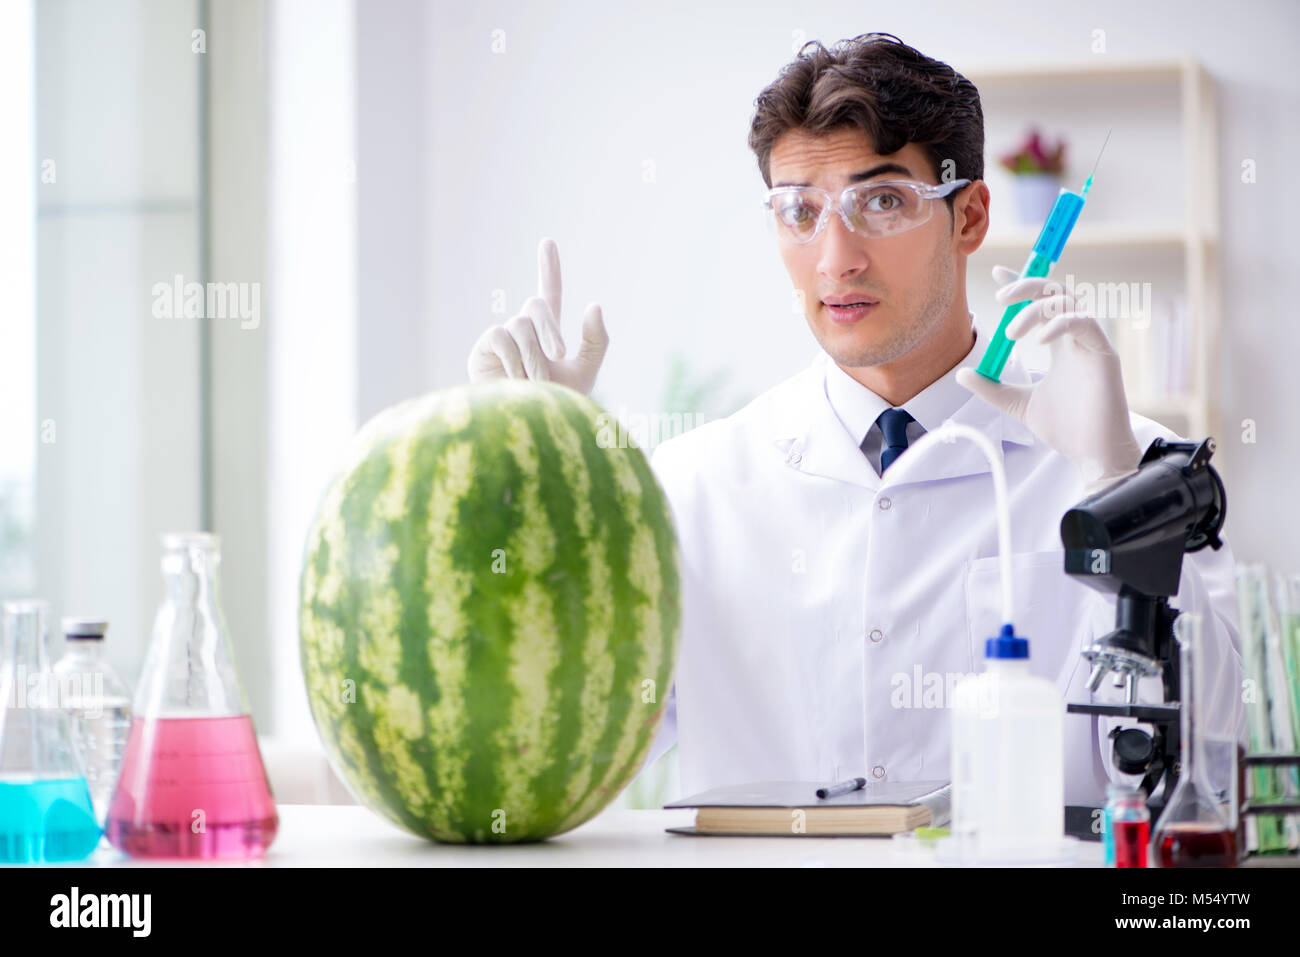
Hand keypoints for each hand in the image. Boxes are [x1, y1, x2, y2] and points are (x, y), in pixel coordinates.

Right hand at [467, 237, 608, 395]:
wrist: (531, 426)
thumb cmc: (557, 402)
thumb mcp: (586, 371)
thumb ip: (596, 340)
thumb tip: (593, 304)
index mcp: (547, 332)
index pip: (549, 293)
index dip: (549, 268)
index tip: (548, 242)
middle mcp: (523, 329)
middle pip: (537, 304)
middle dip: (550, 329)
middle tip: (560, 357)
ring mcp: (502, 337)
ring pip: (521, 325)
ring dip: (534, 357)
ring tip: (536, 383)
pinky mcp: (483, 348)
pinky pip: (502, 338)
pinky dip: (515, 360)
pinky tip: (514, 382)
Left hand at [956, 264, 1142, 493]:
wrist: (1091, 453)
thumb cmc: (1064, 428)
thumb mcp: (1017, 404)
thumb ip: (992, 388)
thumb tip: (961, 375)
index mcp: (1059, 343)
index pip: (1039, 302)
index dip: (1020, 284)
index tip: (996, 274)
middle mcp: (1075, 337)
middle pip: (1055, 292)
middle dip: (1027, 285)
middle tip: (1000, 296)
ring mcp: (1091, 343)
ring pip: (1066, 302)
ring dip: (1035, 310)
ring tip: (1011, 333)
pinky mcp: (1104, 353)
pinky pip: (1084, 322)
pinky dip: (1059, 324)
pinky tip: (1039, 341)